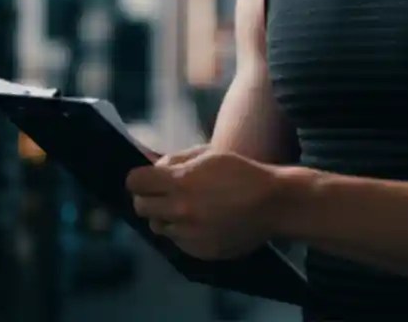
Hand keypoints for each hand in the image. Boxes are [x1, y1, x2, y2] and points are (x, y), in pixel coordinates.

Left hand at [126, 145, 283, 260]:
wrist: (273, 203)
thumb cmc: (241, 172)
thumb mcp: (207, 154)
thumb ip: (175, 161)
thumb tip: (151, 168)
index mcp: (180, 182)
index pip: (134, 183)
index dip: (139, 179)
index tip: (146, 179)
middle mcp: (180, 210)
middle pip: (141, 207)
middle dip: (148, 198)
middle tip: (163, 195)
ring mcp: (189, 234)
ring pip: (157, 227)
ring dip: (165, 218)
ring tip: (185, 209)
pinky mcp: (200, 251)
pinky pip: (177, 242)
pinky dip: (183, 233)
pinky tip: (201, 223)